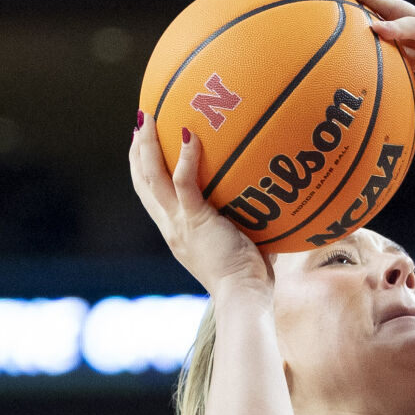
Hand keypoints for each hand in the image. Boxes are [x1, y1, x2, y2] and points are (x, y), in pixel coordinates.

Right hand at [129, 117, 271, 297]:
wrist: (243, 297)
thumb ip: (249, 225)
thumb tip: (276, 208)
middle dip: (137, 149)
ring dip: (146, 144)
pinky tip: (189, 134)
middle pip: (142, 181)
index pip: (152, 196)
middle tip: (140, 121)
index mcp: (177, 232)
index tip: (144, 146)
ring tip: (148, 116)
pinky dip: (184, 157)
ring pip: (151, 177)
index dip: (144, 170)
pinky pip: (183, 183)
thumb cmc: (251, 279)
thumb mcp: (244, 245)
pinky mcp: (195, 222)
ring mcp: (179, 224)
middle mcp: (171, 226)